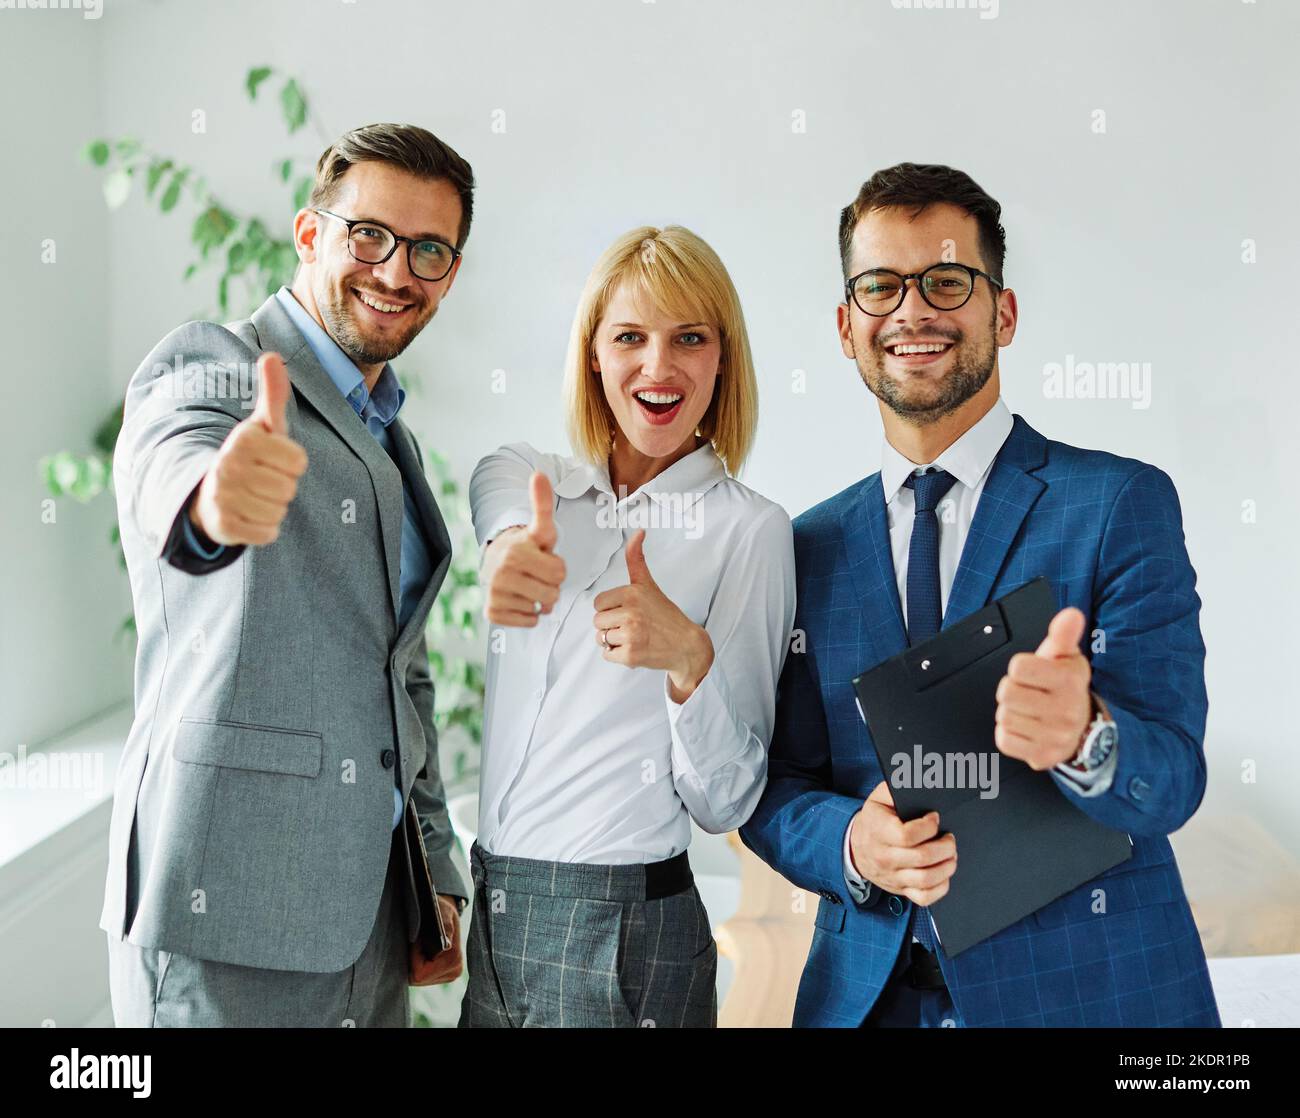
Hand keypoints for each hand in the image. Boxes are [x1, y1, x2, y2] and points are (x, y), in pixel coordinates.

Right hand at [191, 352, 307, 545]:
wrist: (209, 494)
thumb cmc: (248, 456)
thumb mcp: (262, 425)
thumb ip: (272, 394)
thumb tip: (272, 356)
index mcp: (243, 439)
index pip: (299, 460)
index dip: (292, 463)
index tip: (272, 459)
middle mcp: (228, 465)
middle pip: (290, 487)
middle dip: (282, 487)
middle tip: (262, 480)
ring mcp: (223, 496)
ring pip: (280, 510)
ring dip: (273, 507)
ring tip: (254, 496)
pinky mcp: (223, 526)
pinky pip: (268, 533)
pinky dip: (265, 529)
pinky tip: (248, 515)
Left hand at [408, 895, 462, 985]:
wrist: (445, 913)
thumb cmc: (440, 911)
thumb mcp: (442, 912)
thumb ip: (444, 926)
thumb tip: (447, 945)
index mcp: (454, 960)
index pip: (419, 973)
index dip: (414, 956)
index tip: (418, 940)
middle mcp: (454, 971)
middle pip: (418, 979)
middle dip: (413, 960)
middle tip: (420, 942)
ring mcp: (450, 976)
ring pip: (418, 979)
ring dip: (415, 962)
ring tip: (422, 946)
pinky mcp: (444, 976)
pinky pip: (421, 977)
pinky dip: (417, 965)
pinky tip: (423, 952)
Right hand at [481, 471, 566, 626]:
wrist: (497, 562)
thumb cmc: (527, 547)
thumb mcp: (540, 528)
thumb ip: (542, 504)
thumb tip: (539, 474)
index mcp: (516, 552)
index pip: (560, 572)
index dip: (558, 567)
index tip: (544, 559)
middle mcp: (502, 573)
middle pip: (553, 594)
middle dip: (550, 585)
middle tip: (537, 575)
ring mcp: (495, 594)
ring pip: (541, 609)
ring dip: (540, 601)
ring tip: (529, 586)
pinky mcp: (492, 612)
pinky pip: (528, 622)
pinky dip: (529, 614)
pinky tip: (520, 599)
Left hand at [593, 529, 712, 701]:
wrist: (686, 645)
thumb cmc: (666, 615)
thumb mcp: (648, 584)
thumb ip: (636, 559)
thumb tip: (638, 532)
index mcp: (631, 593)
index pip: (598, 603)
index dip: (611, 609)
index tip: (628, 610)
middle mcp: (630, 613)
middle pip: (597, 621)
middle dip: (611, 625)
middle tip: (633, 625)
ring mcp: (631, 635)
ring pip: (601, 638)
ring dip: (614, 641)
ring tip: (634, 637)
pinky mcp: (630, 655)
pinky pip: (607, 654)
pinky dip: (618, 655)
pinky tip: (635, 648)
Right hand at [847, 781, 956, 904]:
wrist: (857, 847)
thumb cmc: (875, 819)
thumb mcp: (879, 798)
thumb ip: (895, 789)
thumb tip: (917, 785)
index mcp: (879, 831)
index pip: (907, 835)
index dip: (928, 827)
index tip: (934, 818)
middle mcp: (885, 857)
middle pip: (922, 858)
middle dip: (944, 846)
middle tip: (949, 838)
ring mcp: (893, 876)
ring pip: (926, 879)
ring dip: (946, 866)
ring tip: (950, 854)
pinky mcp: (901, 889)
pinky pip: (924, 898)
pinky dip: (940, 887)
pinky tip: (943, 873)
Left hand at [993, 606, 1092, 769]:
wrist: (1085, 729)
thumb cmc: (1066, 687)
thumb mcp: (1067, 657)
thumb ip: (1064, 634)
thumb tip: (1071, 614)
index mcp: (1069, 681)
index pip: (1018, 667)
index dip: (1020, 667)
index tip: (1032, 672)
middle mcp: (1065, 710)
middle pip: (1006, 693)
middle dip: (1012, 690)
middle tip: (1029, 692)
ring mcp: (1054, 736)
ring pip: (1004, 717)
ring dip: (1011, 712)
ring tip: (1029, 710)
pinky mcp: (1042, 756)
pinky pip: (1004, 740)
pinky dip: (1009, 734)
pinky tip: (1027, 728)